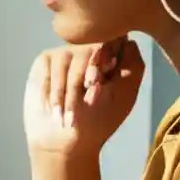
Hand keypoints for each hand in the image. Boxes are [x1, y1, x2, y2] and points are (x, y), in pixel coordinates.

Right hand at [24, 38, 144, 157]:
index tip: (104, 81)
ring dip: (72, 89)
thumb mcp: (125, 95)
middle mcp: (89, 50)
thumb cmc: (98, 122)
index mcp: (112, 57)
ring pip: (73, 56)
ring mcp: (67, 53)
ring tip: (71, 111)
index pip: (116, 39)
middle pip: (94, 44)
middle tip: (89, 95)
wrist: (65, 141)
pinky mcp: (46, 60)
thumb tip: (126, 38)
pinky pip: (53, 64)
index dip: (110, 59)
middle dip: (91, 72)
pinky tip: (56, 106)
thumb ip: (133, 65)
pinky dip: (56, 90)